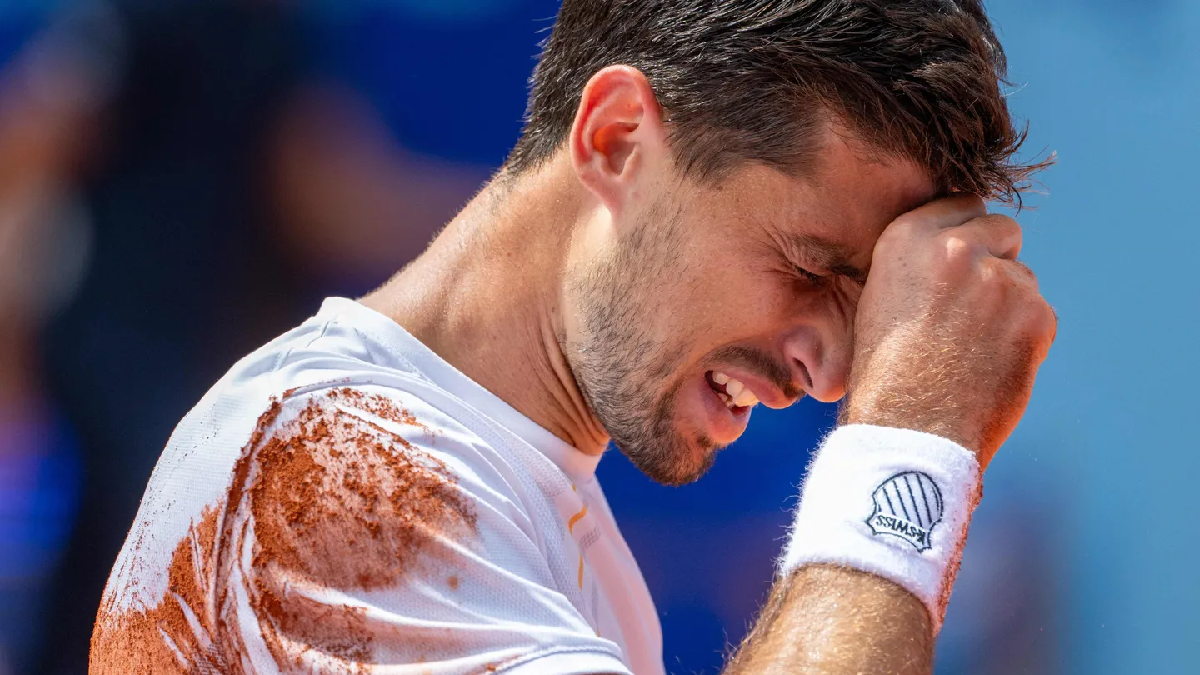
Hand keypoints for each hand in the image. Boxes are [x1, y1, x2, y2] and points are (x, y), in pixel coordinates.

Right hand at [842, 195, 1056, 467]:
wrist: (909, 433)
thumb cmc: (884, 376)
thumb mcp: (881, 301)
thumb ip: (920, 266)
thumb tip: (959, 253)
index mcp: (908, 238)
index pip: (960, 203)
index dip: (962, 233)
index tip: (956, 262)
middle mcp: (957, 247)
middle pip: (1002, 229)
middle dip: (994, 259)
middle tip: (972, 306)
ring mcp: (1001, 279)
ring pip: (1022, 277)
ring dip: (1007, 305)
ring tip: (971, 352)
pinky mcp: (1035, 314)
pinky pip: (1039, 315)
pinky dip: (1023, 339)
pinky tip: (990, 367)